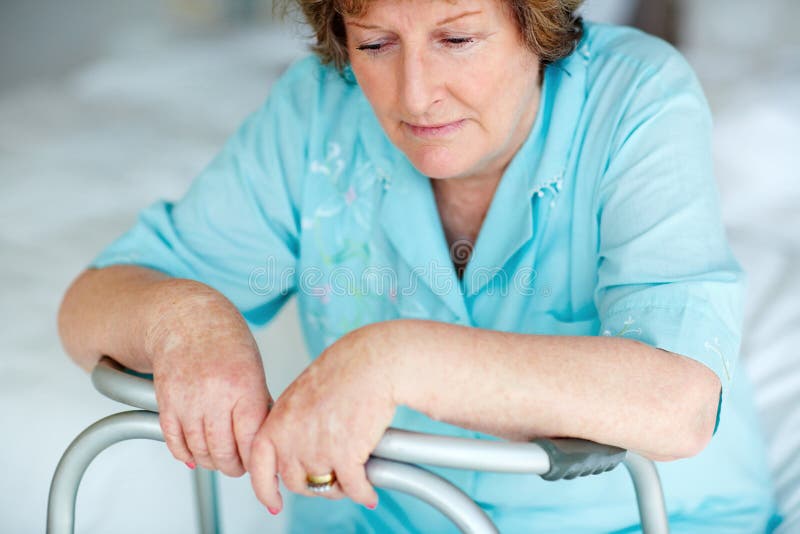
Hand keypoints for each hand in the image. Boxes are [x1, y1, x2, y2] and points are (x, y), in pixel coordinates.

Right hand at [145, 282, 272, 476]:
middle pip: (223, 453)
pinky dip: (186, 455)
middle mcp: (214, 396)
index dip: (255, 460)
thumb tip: (264, 440)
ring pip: (199, 452)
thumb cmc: (225, 341)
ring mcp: (187, 401)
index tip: (258, 464)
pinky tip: (196, 454)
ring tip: (220, 458)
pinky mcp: (166, 404)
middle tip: (238, 465)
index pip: (250, 441)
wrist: (185, 319)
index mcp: (243, 387)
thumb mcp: (254, 370)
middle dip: (233, 466)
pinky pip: (175, 443)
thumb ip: (259, 405)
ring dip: (211, 462)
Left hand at [249, 323, 396, 513]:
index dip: (265, 489)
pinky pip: (353, 488)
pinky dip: (363, 493)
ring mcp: (316, 450)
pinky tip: (369, 492)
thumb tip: (296, 451)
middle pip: (296, 482)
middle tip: (333, 478)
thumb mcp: (302, 395)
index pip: (259, 466)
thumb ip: (293, 424)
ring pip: (326, 487)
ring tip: (354, 478)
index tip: (274, 502)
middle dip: (315, 485)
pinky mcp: (345, 456)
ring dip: (341, 488)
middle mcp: (291, 438)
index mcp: (277, 421)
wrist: (371, 362)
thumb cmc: (344, 370)